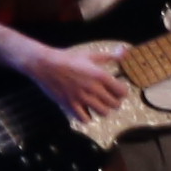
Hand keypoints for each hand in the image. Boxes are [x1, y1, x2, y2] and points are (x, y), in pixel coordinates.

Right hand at [15, 31, 136, 120]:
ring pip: (103, 113)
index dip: (122, 92)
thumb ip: (110, 56)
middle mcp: (93, 88)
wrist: (44, 64)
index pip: (123, 92)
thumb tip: (125, 51)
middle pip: (115, 105)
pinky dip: (87, 117)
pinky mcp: (70, 104)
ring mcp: (81, 97)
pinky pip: (85, 119)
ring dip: (102, 110)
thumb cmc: (68, 58)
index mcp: (100, 75)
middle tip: (107, 98)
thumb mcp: (90, 55)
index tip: (116, 90)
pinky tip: (85, 110)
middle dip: (113, 102)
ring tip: (97, 105)